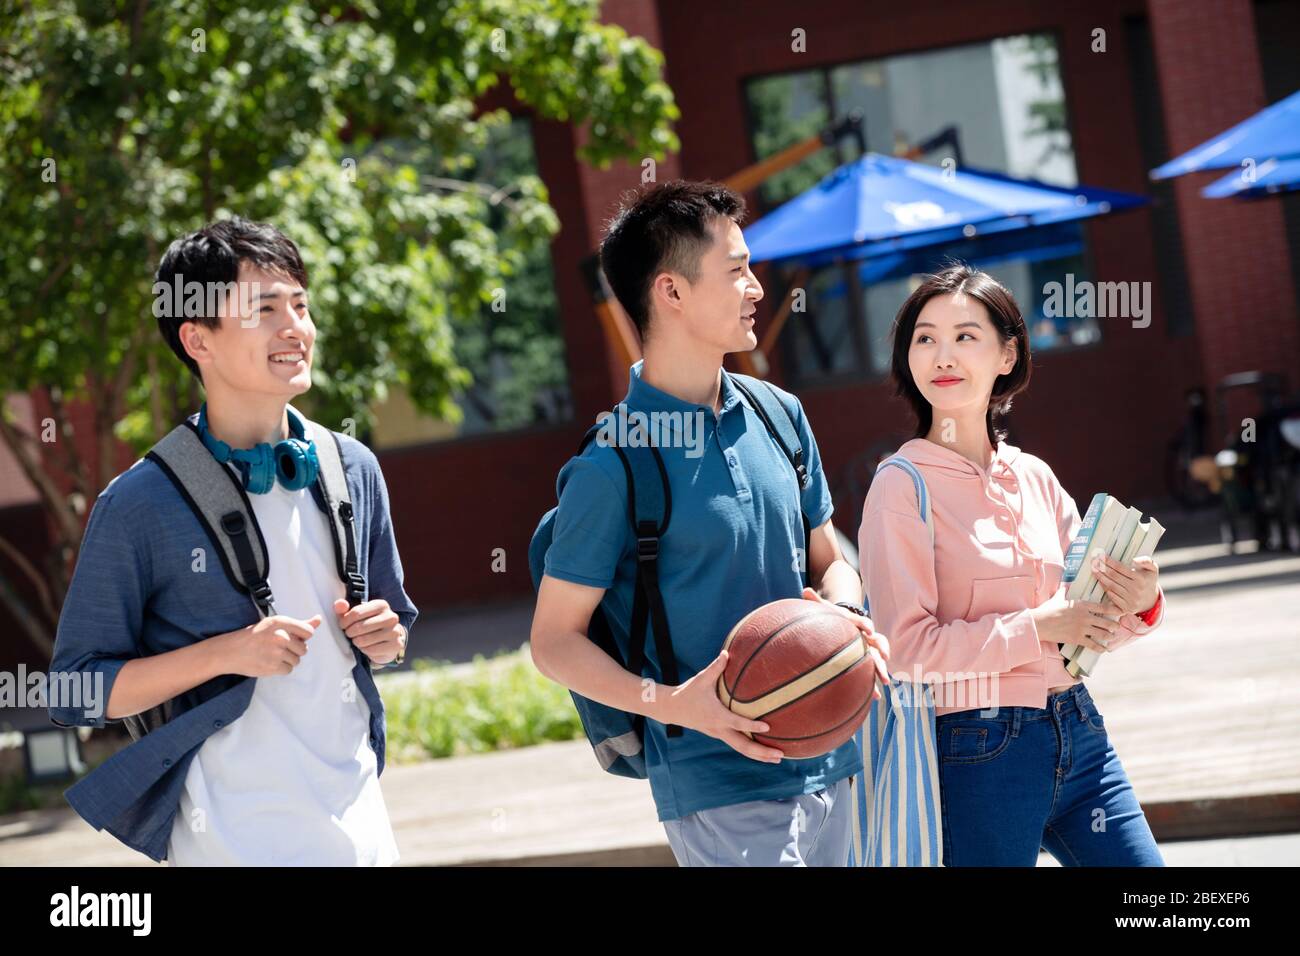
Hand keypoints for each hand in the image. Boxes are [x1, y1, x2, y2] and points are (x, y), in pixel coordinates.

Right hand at [220, 613, 320, 676]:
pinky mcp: (272, 666)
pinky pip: (288, 670)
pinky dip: (281, 668)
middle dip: (294, 650)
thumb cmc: (254, 636)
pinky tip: (270, 662)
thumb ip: (299, 624)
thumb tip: (318, 620)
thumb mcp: (275, 624)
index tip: (292, 638)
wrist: (230, 651)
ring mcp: (276, 652)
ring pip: (297, 660)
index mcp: (281, 622)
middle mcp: (280, 636)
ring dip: (287, 660)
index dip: (302, 637)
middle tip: (279, 648)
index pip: (308, 632)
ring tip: (272, 655)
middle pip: (304, 649)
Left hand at [333, 598, 405, 665]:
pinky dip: (365, 650)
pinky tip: (367, 646)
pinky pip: (371, 650)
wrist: (389, 638)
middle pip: (359, 627)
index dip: (344, 621)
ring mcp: (395, 631)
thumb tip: (339, 604)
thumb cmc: (369, 624)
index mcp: (381, 605)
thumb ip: (344, 609)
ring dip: (357, 642)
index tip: (343, 625)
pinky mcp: (396, 645)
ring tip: (359, 640)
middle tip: (350, 634)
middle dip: (350, 633)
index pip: (356, 613)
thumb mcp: (357, 615)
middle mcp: (391, 617)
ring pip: (364, 640)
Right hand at [661, 650, 783, 763]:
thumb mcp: (702, 679)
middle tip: (780, 755)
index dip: (751, 726)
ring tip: (778, 759)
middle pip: (743, 745)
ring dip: (759, 755)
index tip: (767, 727)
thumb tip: (727, 652)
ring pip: (741, 749)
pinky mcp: (719, 735)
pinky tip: (764, 753)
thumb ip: (716, 667)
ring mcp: (719, 734)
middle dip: (762, 752)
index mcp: (716, 715)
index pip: (737, 723)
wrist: (672, 709)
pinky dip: (751, 751)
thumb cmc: (688, 691)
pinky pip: (737, 745)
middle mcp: (719, 729)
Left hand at [801, 587, 890, 698]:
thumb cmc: (834, 618)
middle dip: (882, 652)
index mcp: (859, 624)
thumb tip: (805, 589)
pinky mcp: (865, 663)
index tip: (868, 630)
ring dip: (881, 670)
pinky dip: (872, 685)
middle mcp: (867, 637)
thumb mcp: (827, 610)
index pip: (866, 623)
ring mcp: (869, 651)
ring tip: (884, 682)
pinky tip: (874, 698)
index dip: (868, 626)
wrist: (843, 626)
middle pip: (878, 644)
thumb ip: (817, 602)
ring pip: (878, 661)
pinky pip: (870, 674)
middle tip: (885, 659)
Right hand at [1030, 591, 1118, 654]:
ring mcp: (1082, 628)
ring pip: (1102, 634)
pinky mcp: (1077, 639)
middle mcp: (1085, 617)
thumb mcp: (1057, 598)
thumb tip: (1065, 585)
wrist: (1039, 623)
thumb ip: (1064, 591)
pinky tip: (1103, 649)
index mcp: (1082, 605)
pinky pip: (1093, 645)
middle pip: (1106, 622)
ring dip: (1109, 636)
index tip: (1121, 611)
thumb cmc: (1047, 610)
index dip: (1114, 610)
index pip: (1103, 607)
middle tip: (1117, 627)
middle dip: (1114, 626)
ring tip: (1112, 637)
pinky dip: (1100, 648)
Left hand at [1092, 554, 1159, 616]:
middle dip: (1102, 568)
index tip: (1101, 556)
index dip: (1110, 562)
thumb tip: (1134, 560)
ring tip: (1094, 569)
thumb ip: (1146, 561)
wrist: (1150, 600)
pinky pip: (1112, 596)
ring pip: (1111, 586)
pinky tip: (1100, 581)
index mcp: (1141, 579)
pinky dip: (1104, 588)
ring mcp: (1130, 600)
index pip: (1121, 568)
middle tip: (1093, 561)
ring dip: (1100, 577)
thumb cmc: (1148, 580)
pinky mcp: (1125, 608)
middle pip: (1114, 577)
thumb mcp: (1152, 569)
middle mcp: (1136, 590)